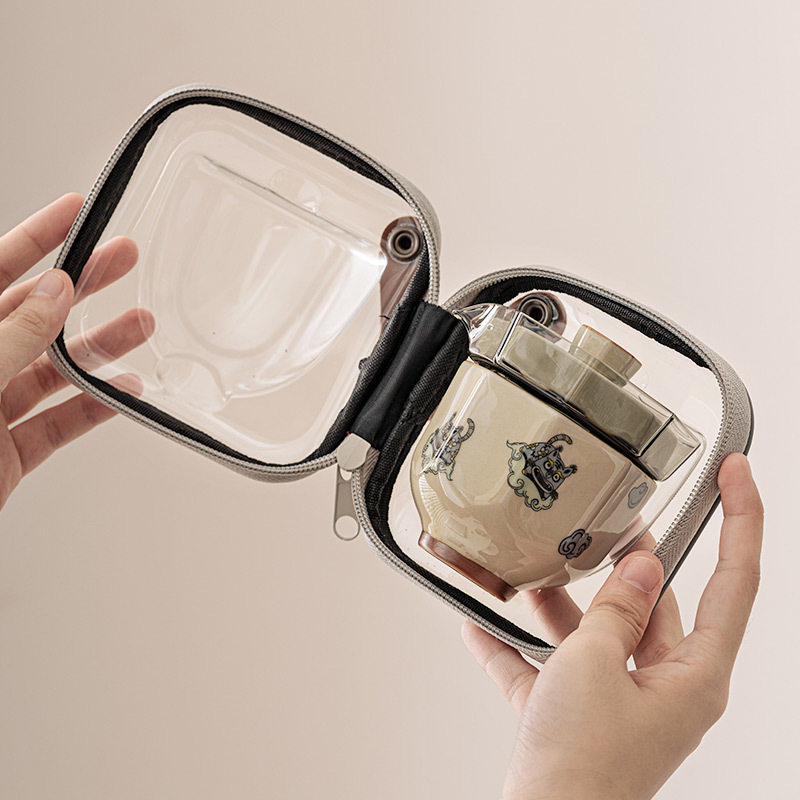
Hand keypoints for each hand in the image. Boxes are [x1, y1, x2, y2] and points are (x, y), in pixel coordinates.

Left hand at [0, 193, 151, 510]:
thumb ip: (13, 334)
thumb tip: (53, 291)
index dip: (37, 236)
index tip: (75, 212)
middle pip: (34, 313)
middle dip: (83, 284)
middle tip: (122, 260)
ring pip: (53, 368)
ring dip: (100, 348)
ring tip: (141, 325)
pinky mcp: (7, 451)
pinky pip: (59, 423)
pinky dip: (94, 408)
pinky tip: (122, 390)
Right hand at [462, 453, 762, 799]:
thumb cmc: (581, 767)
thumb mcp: (594, 665)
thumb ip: (616, 609)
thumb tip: (640, 567)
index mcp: (693, 676)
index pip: (734, 582)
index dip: (742, 519)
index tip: (735, 472)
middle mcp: (663, 687)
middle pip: (656, 604)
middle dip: (628, 560)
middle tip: (613, 516)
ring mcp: (621, 702)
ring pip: (600, 632)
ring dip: (564, 602)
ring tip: (535, 567)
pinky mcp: (579, 716)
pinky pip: (550, 668)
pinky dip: (517, 648)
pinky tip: (480, 627)